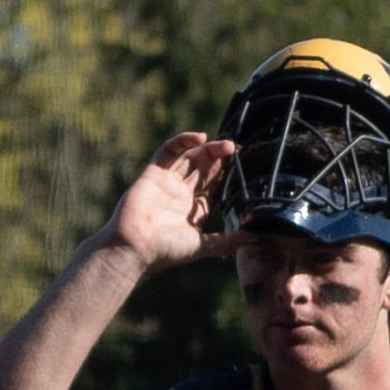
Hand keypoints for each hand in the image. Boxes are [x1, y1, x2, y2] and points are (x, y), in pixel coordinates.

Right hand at [96, 133, 246, 272]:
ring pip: (190, 158)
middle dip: (221, 159)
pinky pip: (168, 152)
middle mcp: (182, 193)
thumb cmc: (166, 251)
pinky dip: (182, 142)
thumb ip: (228, 241)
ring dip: (209, 150)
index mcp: (195, 209)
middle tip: (239, 150)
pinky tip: (200, 137)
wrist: (134, 248)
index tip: (245, 165)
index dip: (229, 175)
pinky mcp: (152, 174)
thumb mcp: (204, 246)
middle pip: (205, 169)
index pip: (215, 186)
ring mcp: (167, 182)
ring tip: (228, 145)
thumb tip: (254, 236)